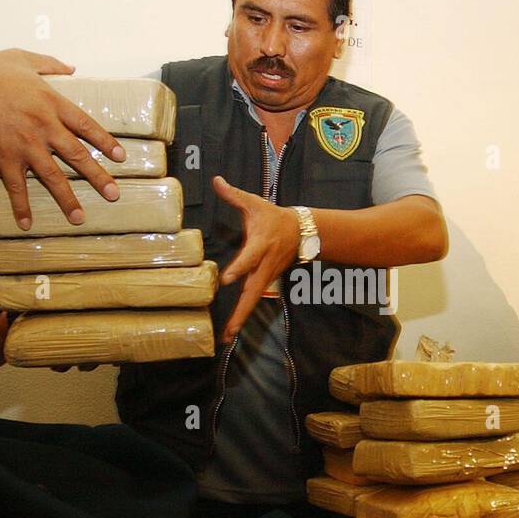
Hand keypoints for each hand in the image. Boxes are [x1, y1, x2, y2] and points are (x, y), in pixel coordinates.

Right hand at [0, 49, 125, 228]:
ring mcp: (25, 146)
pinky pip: (16, 188)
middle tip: (113, 195)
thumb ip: (49, 64)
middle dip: (98, 177)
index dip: (105, 142)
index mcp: (52, 103)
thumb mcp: (21, 59)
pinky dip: (21, 207)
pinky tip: (27, 224)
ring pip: (53, 177)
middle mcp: (44, 127)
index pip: (87, 126)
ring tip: (80, 218)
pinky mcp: (4, 159)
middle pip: (77, 156)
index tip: (120, 158)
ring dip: (67, 200)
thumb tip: (71, 67)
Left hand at [212, 176, 301, 342]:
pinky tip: (233, 329)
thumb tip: (216, 180)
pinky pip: (253, 300)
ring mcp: (266, 277)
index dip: (239, 268)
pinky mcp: (265, 282)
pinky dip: (243, 315)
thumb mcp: (255, 203)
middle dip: (241, 311)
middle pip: (252, 292)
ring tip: (226, 337)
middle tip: (228, 331)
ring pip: (253, 300)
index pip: (249, 258)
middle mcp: (263, 266)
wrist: (302, 232)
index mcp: (260, 246)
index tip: (226, 280)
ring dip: (240, 319)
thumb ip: (234, 195)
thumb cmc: (273, 216)